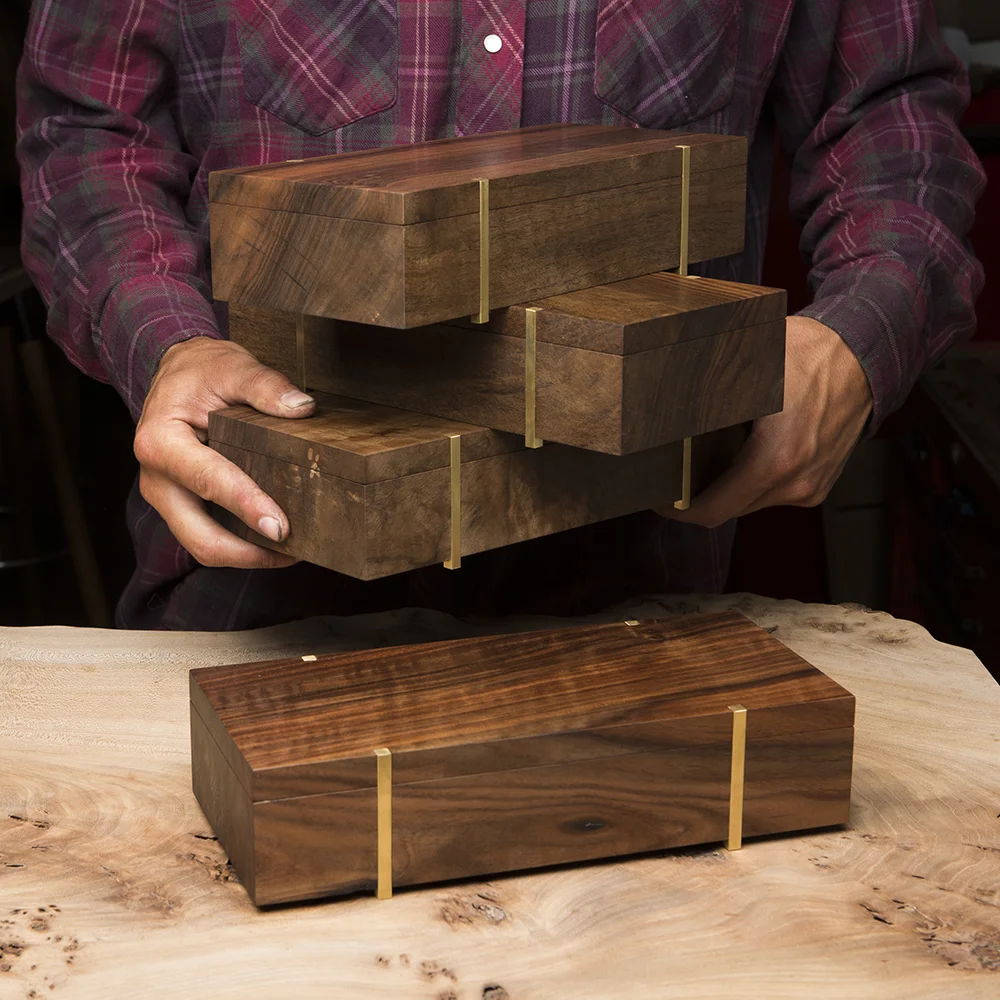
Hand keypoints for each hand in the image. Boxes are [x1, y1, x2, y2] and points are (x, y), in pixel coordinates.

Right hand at [134, 336, 315, 567]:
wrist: (177, 373)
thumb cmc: (200, 370)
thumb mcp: (232, 366)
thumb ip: (265, 386)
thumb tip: (301, 408)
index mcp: (160, 441)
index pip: (208, 481)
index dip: (246, 506)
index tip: (281, 527)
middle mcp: (156, 478)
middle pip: (199, 536)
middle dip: (247, 552)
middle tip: (294, 550)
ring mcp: (166, 497)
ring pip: (203, 546)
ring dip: (247, 556)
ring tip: (293, 551)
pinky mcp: (182, 505)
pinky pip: (210, 536)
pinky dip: (242, 546)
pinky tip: (276, 542)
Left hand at [663, 316, 872, 527]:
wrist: (864, 353)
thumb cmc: (807, 354)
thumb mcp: (748, 368)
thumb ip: (708, 399)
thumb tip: (665, 411)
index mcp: (775, 461)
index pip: (713, 510)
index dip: (679, 510)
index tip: (660, 500)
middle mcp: (796, 483)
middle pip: (731, 508)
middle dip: (702, 496)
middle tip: (677, 475)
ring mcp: (812, 487)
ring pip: (753, 501)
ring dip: (730, 487)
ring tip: (711, 459)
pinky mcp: (821, 483)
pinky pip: (775, 493)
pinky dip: (756, 481)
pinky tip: (747, 453)